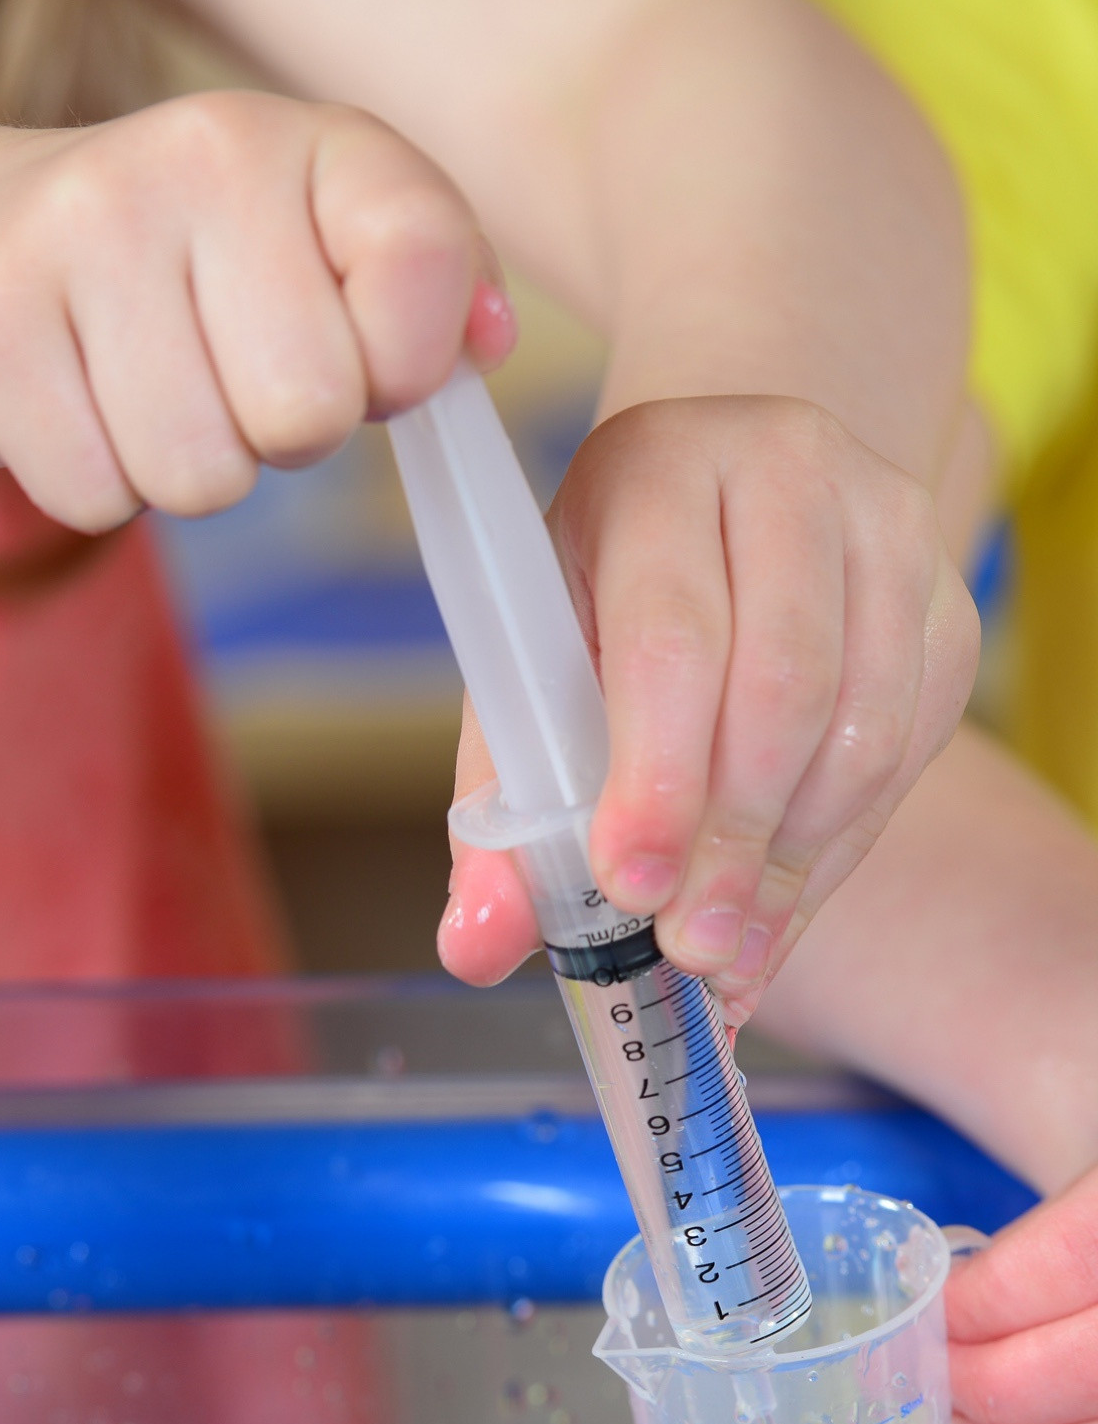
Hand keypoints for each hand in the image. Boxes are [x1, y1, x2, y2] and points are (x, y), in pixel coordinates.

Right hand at [0, 91, 515, 531]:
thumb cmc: (184, 273)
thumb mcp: (321, 247)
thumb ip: (427, 292)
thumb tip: (482, 347)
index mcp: (308, 138)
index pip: (422, 274)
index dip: (398, 370)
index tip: (352, 359)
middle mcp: (195, 155)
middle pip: (305, 416)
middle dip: (273, 439)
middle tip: (221, 384)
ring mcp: (77, 231)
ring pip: (198, 475)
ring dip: (179, 470)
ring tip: (139, 394)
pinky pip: (95, 497)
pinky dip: (93, 486)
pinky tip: (73, 408)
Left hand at [438, 397, 977, 1013]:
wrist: (719, 512)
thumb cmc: (597, 608)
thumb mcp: (524, 684)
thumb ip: (497, 820)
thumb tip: (475, 950)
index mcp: (654, 474)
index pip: (669, 636)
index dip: (656, 776)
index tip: (629, 889)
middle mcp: (786, 473)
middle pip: (782, 683)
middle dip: (729, 840)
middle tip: (687, 947)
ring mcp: (887, 527)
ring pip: (863, 724)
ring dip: (790, 861)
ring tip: (726, 950)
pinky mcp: (947, 597)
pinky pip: (913, 744)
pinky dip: (840, 848)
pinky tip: (776, 909)